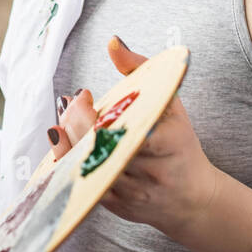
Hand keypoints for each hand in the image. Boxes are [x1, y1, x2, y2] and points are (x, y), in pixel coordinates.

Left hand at [48, 36, 219, 239]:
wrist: (192, 198)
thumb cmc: (179, 143)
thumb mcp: (169, 103)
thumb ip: (141, 71)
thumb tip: (112, 43)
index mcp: (170, 141)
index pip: (129, 128)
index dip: (98, 114)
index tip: (82, 95)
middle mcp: (153, 170)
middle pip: (105, 148)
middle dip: (78, 127)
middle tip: (66, 107)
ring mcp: (135, 193)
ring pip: (92, 168)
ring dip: (69, 146)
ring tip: (59, 127)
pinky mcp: (119, 208)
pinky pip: (86, 187)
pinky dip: (71, 167)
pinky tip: (64, 148)